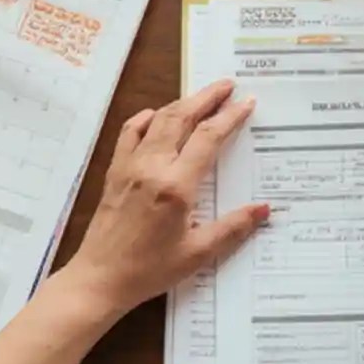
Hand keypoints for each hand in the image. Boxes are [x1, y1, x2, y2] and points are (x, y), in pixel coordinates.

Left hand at [63, 80, 269, 317]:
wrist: (100, 278)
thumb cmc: (149, 270)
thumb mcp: (198, 253)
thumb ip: (233, 227)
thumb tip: (264, 210)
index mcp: (176, 186)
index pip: (208, 138)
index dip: (229, 117)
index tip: (246, 103)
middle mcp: (151, 167)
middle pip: (182, 117)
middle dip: (207, 97)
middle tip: (227, 85)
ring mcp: (129, 166)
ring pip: (157, 120)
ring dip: (181, 103)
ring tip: (201, 96)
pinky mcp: (115, 171)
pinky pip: (130, 133)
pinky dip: (146, 118)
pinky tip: (157, 115)